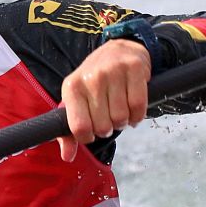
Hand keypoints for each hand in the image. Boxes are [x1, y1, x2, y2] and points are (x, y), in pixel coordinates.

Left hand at [57, 39, 150, 161]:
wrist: (119, 49)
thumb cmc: (95, 82)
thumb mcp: (76, 101)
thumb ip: (68, 132)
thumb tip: (67, 156)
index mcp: (72, 87)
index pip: (79, 128)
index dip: (89, 137)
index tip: (93, 131)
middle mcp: (91, 78)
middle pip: (103, 126)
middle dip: (108, 128)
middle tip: (109, 118)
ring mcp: (113, 71)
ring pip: (121, 117)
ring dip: (123, 121)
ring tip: (120, 111)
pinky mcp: (134, 68)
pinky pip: (138, 106)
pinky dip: (138, 115)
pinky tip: (133, 111)